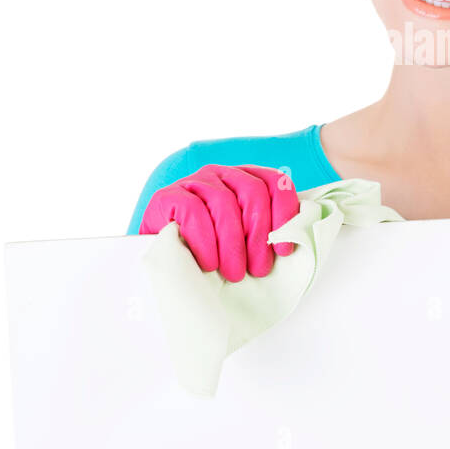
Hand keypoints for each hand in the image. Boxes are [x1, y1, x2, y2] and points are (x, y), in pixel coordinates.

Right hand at [139, 164, 299, 281]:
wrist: (158, 259)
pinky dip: (205, 241)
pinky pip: (193, 212)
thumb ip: (263, 236)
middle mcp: (221, 174)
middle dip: (259, 235)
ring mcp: (193, 182)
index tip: (284, 250)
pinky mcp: (166, 196)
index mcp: (245, 180)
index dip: (285, 214)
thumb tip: (290, 247)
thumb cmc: (207, 253)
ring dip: (233, 243)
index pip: (275, 182)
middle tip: (258, 271)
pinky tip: (208, 263)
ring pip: (223, 203)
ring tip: (234, 274)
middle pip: (253, 192)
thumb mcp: (240, 243)